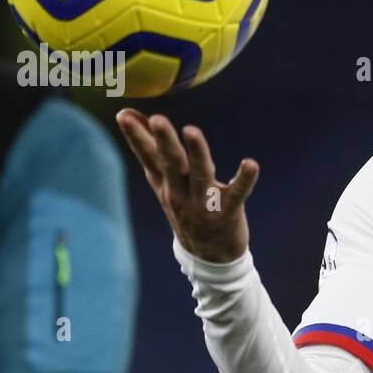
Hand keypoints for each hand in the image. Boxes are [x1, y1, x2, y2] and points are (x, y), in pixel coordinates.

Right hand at [115, 109, 258, 262]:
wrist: (209, 258)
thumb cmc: (187, 210)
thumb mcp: (165, 183)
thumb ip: (151, 151)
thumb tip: (129, 114)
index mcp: (166, 185)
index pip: (148, 158)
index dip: (136, 137)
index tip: (123, 115)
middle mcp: (180, 194)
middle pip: (171, 164)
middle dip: (164, 141)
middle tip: (157, 119)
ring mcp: (203, 205)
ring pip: (200, 176)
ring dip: (196, 153)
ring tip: (191, 131)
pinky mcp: (227, 213)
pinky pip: (237, 194)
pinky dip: (244, 180)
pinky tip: (250, 164)